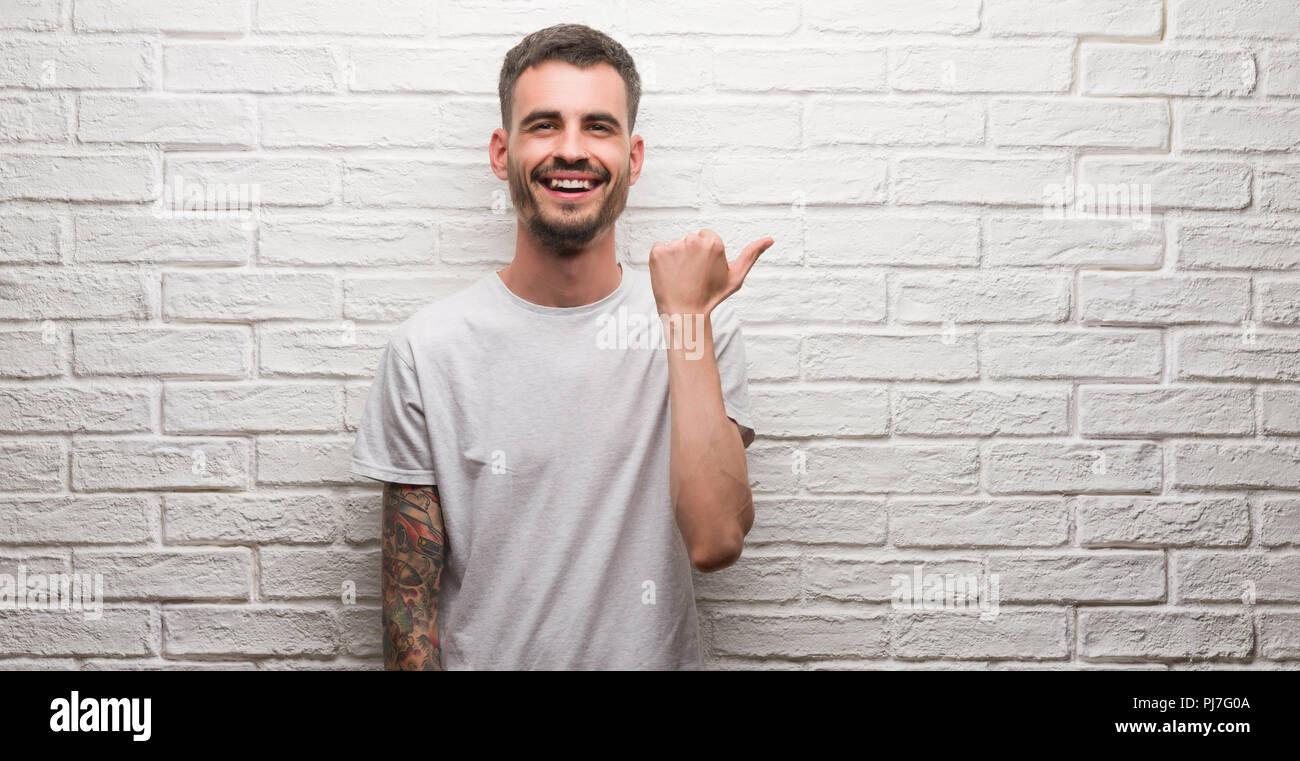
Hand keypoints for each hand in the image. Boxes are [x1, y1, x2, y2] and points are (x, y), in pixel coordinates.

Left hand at [648, 229, 773, 314]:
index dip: (705, 255)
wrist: (685, 314)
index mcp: (714, 242)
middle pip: (690, 240)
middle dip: (691, 254)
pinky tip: (669, 275)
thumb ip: (752, 254)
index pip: (706, 237)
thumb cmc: (711, 297)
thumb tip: (770, 239)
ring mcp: (674, 246)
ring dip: (676, 258)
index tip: (704, 270)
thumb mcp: (736, 277)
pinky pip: (659, 249)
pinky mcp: (657, 253)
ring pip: (675, 245)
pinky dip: (662, 261)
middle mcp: (693, 241)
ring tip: (681, 277)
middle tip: (693, 275)